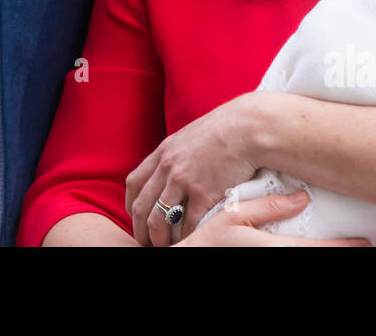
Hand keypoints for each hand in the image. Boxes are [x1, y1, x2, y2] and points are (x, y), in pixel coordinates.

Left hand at [125, 94, 260, 246]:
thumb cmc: (223, 131)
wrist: (245, 129)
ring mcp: (184, 181)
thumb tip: (172, 167)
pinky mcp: (204, 193)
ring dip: (158, 238)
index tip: (137, 217)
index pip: (134, 183)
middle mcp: (168, 167)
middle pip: (141, 205)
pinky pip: (187, 223)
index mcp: (163, 152)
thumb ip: (176, 153)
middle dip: (140, 229)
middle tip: (145, 242)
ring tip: (163, 247)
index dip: (131, 204)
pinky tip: (188, 241)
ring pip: (159, 219)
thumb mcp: (189, 137)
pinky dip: (185, 237)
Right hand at [174, 191, 369, 246]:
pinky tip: (306, 249)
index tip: (364, 241)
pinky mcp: (261, 266)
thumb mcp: (233, 216)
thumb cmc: (205, 242)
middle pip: (315, 257)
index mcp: (271, 248)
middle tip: (362, 244)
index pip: (318, 249)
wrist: (185, 262)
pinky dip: (303, 255)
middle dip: (339, 252)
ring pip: (305, 264)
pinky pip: (289, 264)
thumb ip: (267, 208)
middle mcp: (272, 259)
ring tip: (340, 247)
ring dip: (322, 254)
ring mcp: (266, 265)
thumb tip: (301, 199)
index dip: (345, 246)